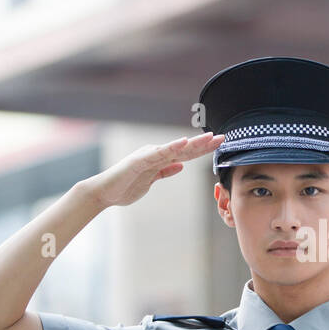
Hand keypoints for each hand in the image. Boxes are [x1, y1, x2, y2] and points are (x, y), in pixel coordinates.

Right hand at [82, 133, 224, 208]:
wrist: (105, 192)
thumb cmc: (125, 186)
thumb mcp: (151, 180)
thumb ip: (165, 171)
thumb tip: (181, 165)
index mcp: (160, 159)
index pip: (186, 154)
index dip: (203, 149)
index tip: (219, 144)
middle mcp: (156, 154)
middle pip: (185, 149)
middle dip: (204, 144)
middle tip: (223, 137)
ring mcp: (148, 156)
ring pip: (175, 148)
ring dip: (193, 143)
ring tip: (209, 137)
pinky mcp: (139, 161)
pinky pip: (158, 154)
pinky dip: (171, 147)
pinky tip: (183, 142)